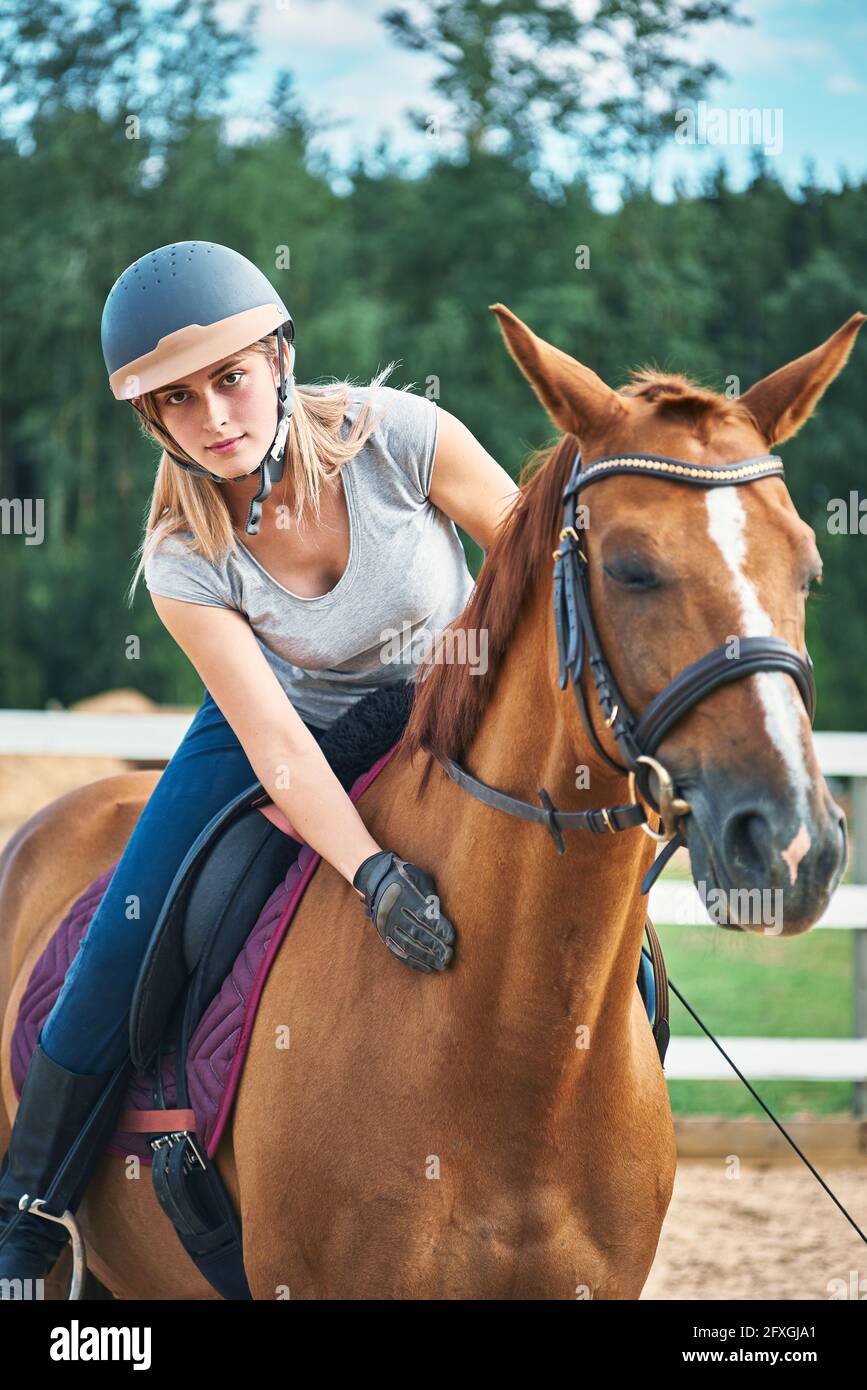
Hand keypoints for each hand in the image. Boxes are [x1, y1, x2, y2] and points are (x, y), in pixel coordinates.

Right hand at [352, 850, 455, 972]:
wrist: (376, 879)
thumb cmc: (405, 876)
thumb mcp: (419, 878)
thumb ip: (431, 896)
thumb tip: (442, 915)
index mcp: (404, 896)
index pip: (424, 915)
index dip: (438, 927)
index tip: (451, 938)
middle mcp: (393, 913)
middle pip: (417, 933)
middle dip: (435, 946)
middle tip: (449, 955)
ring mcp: (387, 926)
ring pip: (409, 945)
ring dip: (426, 957)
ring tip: (442, 964)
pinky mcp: (384, 935)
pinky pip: (399, 952)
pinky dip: (414, 962)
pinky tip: (427, 968)